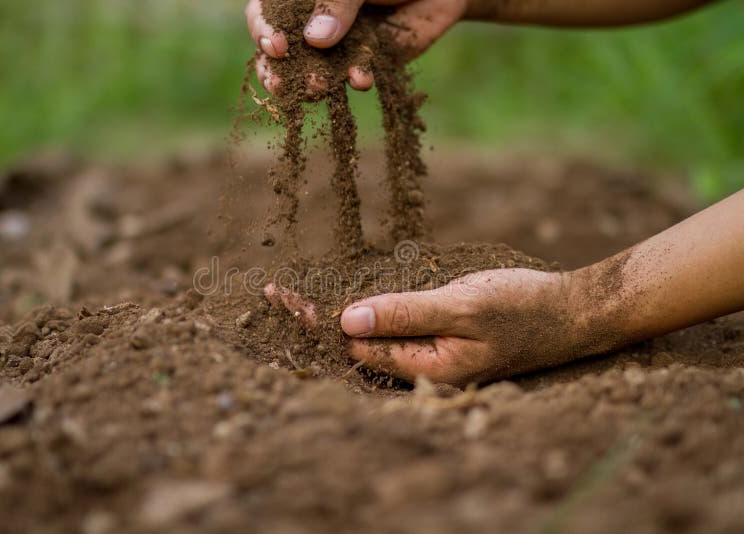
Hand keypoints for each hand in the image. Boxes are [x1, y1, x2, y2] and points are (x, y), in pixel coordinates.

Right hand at [245, 0, 467, 94]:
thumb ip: (337, 1)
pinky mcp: (365, 62)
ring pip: (313, 70)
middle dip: (277, 72)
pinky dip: (356, 80)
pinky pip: (353, 77)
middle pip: (280, 52)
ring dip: (313, 83)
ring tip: (320, 87)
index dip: (262, 31)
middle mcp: (312, 21)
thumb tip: (315, 39)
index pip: (264, 14)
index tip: (275, 47)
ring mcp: (337, 44)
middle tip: (280, 87)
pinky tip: (361, 79)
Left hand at [266, 268, 602, 385]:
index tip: (279, 296)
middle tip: (274, 295)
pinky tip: (350, 300)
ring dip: (339, 316)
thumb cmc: (521, 308)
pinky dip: (370, 312)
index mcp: (425, 370)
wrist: (571, 313)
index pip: (355, 345)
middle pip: (357, 345)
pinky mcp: (441, 342)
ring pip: (374, 338)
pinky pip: (396, 330)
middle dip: (317, 321)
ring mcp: (432, 357)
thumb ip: (403, 313)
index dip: (317, 321)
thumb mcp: (460, 306)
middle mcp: (423, 371)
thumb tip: (346, 320)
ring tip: (298, 300)